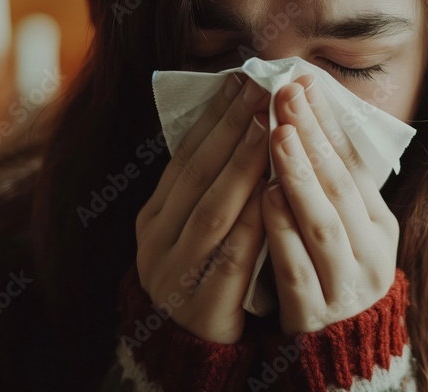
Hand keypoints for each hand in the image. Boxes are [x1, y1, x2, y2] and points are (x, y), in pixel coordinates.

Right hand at [135, 73, 270, 343]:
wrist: (188, 349)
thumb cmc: (204, 275)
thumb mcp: (196, 228)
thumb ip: (211, 186)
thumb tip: (243, 119)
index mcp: (154, 216)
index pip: (185, 156)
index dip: (213, 117)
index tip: (241, 78)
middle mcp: (156, 240)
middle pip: (196, 175)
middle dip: (230, 129)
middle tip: (260, 89)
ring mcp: (173, 273)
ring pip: (212, 212)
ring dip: (241, 167)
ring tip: (269, 128)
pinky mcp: (200, 305)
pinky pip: (230, 259)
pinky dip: (252, 225)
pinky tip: (273, 195)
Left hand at [261, 74, 400, 335]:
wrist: (343, 353)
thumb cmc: (334, 274)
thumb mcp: (346, 228)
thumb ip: (333, 184)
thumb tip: (308, 112)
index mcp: (379, 226)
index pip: (353, 166)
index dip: (327, 123)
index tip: (302, 83)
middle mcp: (370, 254)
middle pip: (339, 188)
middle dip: (310, 138)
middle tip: (286, 95)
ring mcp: (345, 286)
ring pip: (323, 225)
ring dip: (299, 177)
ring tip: (276, 136)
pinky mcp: (315, 315)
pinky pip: (298, 269)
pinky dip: (281, 232)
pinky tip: (265, 199)